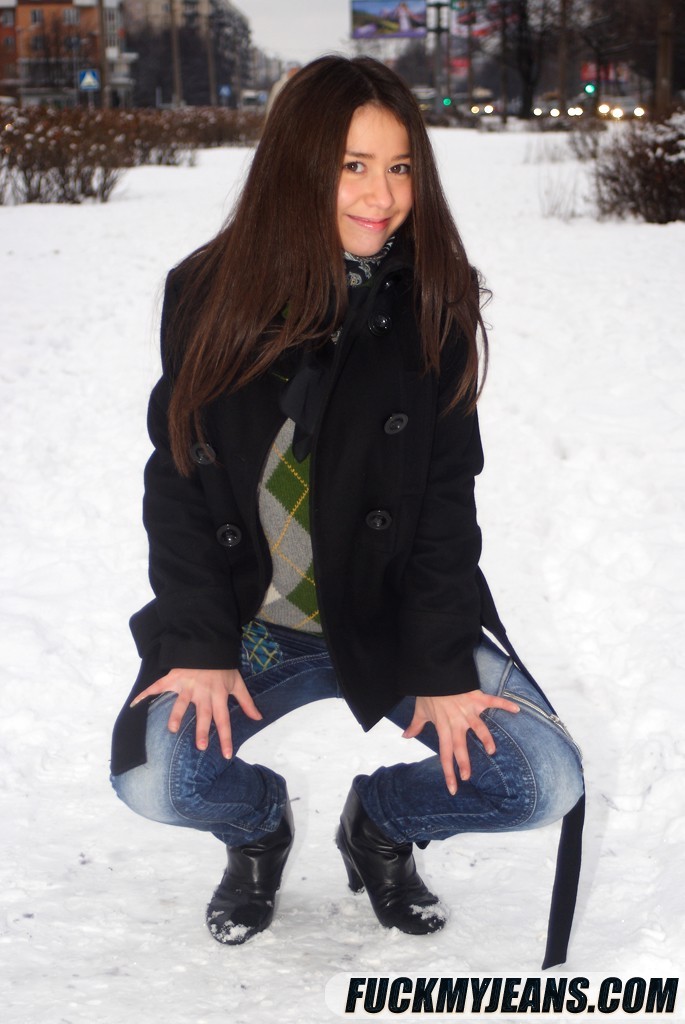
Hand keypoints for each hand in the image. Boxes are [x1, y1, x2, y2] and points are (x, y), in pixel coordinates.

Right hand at [131, 667, 261, 758]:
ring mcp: (187, 685)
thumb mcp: (237, 683)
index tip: (226, 755)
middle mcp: (203, 693)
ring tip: (171, 730)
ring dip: (176, 715)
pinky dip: (145, 694)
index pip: (224, 720)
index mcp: (219, 695)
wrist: (209, 643)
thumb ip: (247, 702)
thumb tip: (259, 718)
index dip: (226, 738)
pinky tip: (135, 703)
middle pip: (203, 714)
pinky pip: (158, 686)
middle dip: (202, 731)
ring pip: (181, 703)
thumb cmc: (223, 667)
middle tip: (200, 747)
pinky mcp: (174, 678)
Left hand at [402, 689, 519, 795]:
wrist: (434, 672)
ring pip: (478, 727)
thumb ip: (415, 725)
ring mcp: (467, 710)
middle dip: (464, 762)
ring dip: (485, 738)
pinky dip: (504, 704)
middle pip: (460, 745)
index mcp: (443, 727)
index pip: (445, 754)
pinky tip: (517, 709)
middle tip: (468, 777)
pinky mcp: (476, 698)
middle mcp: (456, 722)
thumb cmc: (428, 692)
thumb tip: (405, 736)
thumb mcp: (420, 710)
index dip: (449, 772)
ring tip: (492, 751)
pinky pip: (492, 701)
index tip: (454, 788)